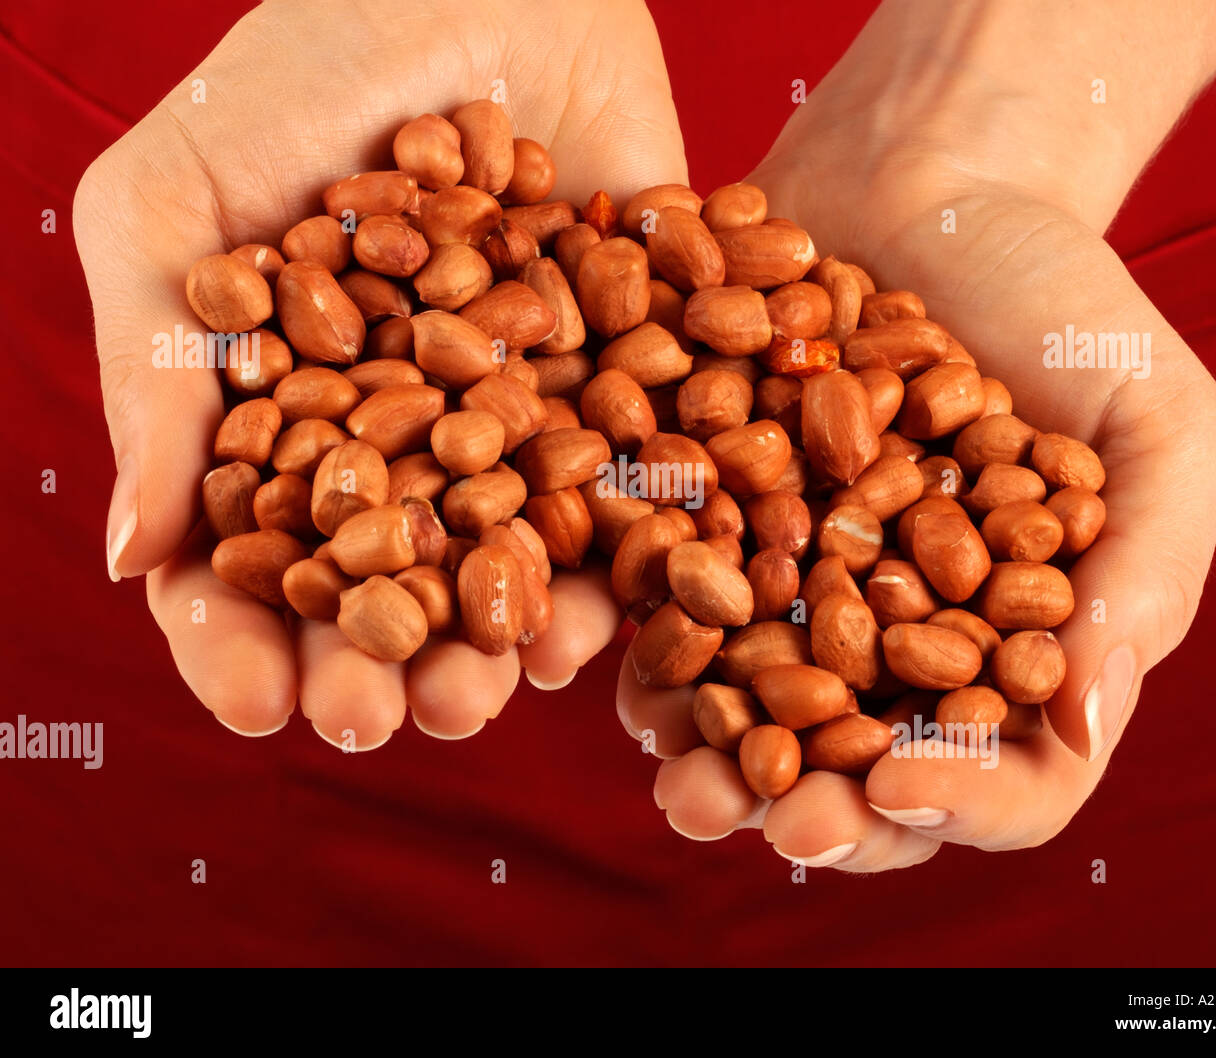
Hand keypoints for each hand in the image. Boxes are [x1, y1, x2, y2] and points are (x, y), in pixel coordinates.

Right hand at [74, 0, 683, 745]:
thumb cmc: (299, 71)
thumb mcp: (174, 202)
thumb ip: (153, 371)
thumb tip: (131, 555)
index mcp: (281, 415)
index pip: (249, 557)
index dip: (241, 638)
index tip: (255, 699)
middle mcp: (402, 440)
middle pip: (384, 587)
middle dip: (374, 662)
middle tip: (377, 717)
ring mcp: (514, 423)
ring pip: (504, 571)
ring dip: (491, 648)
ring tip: (487, 692)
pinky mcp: (621, 389)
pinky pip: (618, 501)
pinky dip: (608, 566)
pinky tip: (592, 621)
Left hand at [622, 0, 1215, 870]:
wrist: (934, 183)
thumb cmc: (1066, 304)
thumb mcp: (1154, 426)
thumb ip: (1141, 573)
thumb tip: (1081, 722)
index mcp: (1014, 648)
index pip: (1006, 774)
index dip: (958, 803)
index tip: (893, 785)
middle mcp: (898, 642)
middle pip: (859, 769)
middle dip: (806, 807)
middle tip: (754, 819)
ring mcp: (796, 589)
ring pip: (750, 710)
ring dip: (704, 754)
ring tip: (666, 769)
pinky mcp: (710, 522)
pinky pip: (668, 603)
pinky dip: (637, 635)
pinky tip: (598, 656)